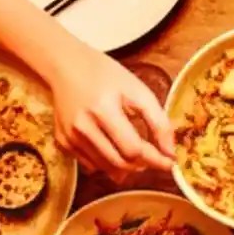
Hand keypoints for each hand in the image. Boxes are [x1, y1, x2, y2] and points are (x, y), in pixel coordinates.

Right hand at [46, 42, 175, 177]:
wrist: (66, 66)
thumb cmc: (107, 76)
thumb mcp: (139, 91)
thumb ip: (158, 122)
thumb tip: (170, 153)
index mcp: (103, 110)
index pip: (133, 149)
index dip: (155, 160)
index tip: (170, 163)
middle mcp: (83, 127)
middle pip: (120, 162)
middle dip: (143, 165)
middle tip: (154, 158)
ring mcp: (70, 136)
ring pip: (106, 168)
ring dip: (127, 167)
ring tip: (137, 154)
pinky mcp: (63, 142)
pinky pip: (91, 165)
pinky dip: (108, 164)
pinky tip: (114, 149)